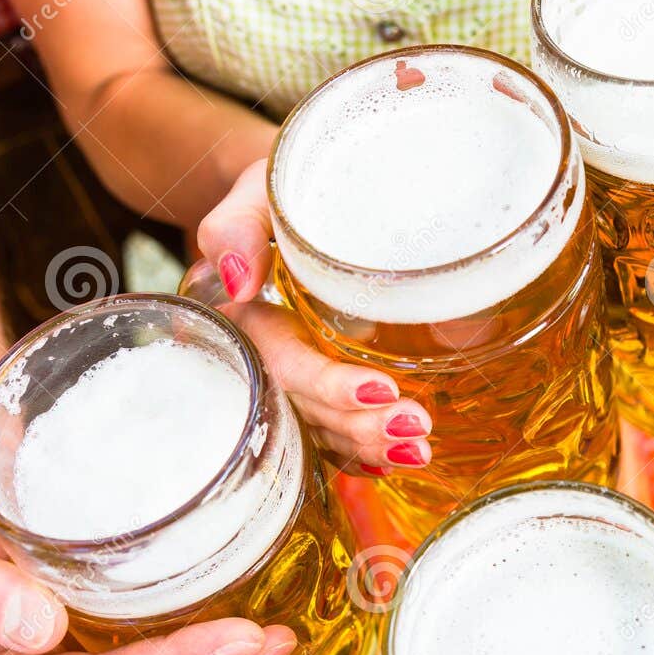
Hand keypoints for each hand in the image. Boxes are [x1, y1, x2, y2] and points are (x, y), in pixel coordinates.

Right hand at [192, 160, 433, 475]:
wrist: (296, 200)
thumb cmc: (279, 194)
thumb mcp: (254, 195)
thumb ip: (234, 228)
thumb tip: (239, 279)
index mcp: (246, 321)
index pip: (285, 365)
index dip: (328, 386)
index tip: (380, 388)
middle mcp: (267, 360)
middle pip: (308, 409)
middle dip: (360, 426)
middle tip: (415, 426)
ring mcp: (296, 377)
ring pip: (325, 429)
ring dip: (370, 446)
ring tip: (419, 448)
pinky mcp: (320, 383)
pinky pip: (335, 430)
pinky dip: (364, 452)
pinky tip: (400, 460)